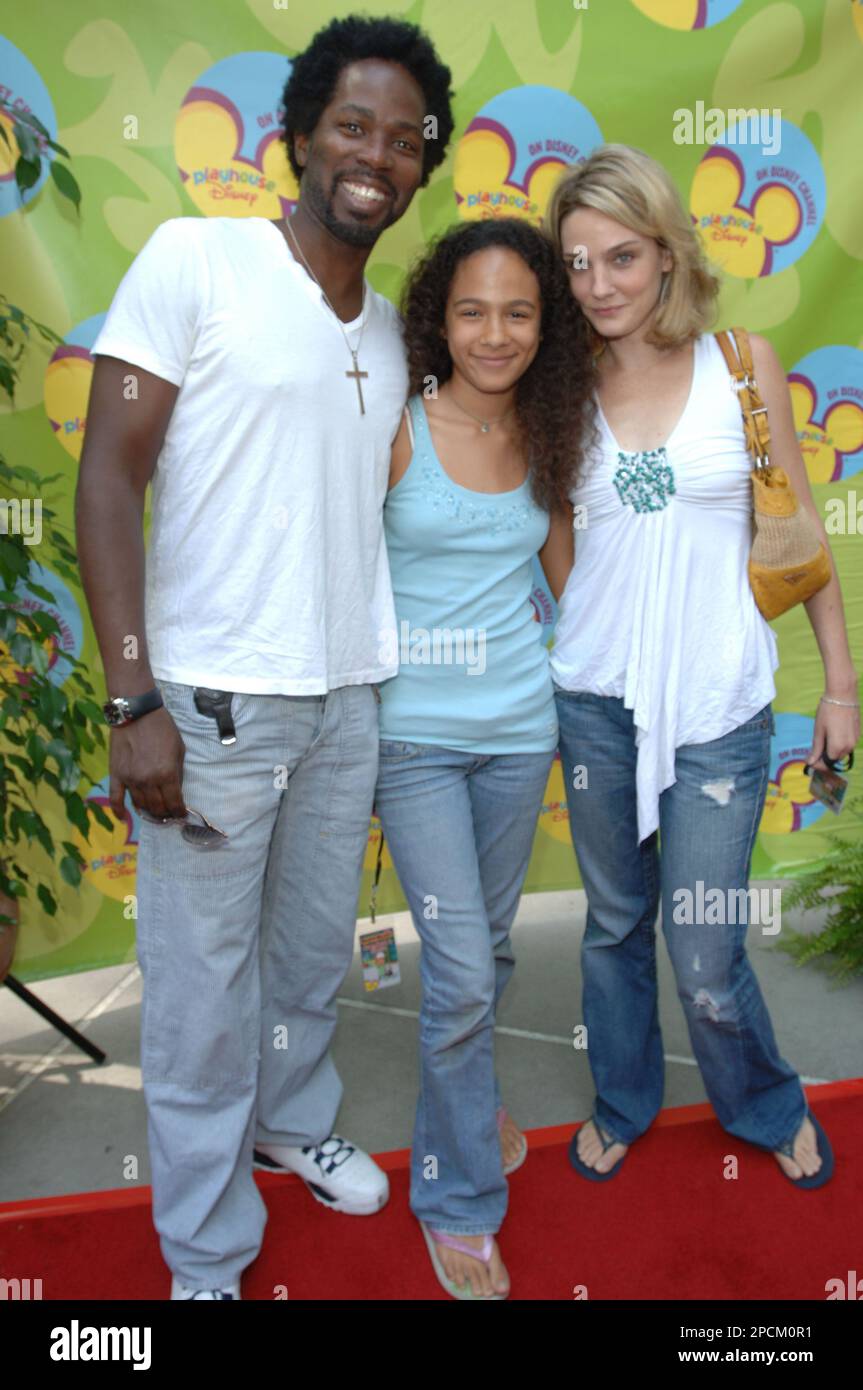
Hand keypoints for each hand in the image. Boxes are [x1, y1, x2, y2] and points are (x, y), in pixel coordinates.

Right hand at [109, 706, 186, 820]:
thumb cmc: (162, 728)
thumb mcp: (178, 750)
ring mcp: (130, 779)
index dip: (179, 812)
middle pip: (157, 807)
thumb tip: (176, 791)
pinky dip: (118, 810)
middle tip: (168, 813)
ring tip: (154, 812)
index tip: (181, 814)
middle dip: (165, 813)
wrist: (137, 713)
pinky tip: (123, 817)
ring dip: (148, 811)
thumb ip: (177, 773)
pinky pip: (115, 798)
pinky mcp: (116, 775)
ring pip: (140, 804)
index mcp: (166, 774)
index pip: (174, 802)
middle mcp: (148, 781)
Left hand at [806, 699, 859, 771]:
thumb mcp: (819, 730)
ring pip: (843, 752)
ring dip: (833, 751)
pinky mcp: (858, 734)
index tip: (810, 760)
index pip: (827, 763)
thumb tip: (810, 762)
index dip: (818, 764)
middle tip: (815, 751)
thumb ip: (816, 748)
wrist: (843, 695)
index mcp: (837, 747)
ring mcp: (855, 740)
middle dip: (825, 757)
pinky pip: (848, 744)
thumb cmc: (827, 711)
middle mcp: (849, 747)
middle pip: (836, 758)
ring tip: (823, 741)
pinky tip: (833, 735)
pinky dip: (840, 744)